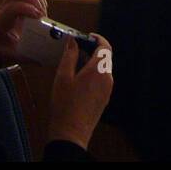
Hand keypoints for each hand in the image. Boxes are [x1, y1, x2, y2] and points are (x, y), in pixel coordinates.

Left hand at [0, 0, 48, 57]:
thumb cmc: (6, 51)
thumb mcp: (15, 56)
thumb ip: (29, 56)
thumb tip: (47, 56)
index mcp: (0, 23)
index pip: (12, 8)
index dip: (27, 9)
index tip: (39, 17)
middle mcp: (3, 10)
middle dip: (32, 0)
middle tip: (43, 14)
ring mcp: (9, 3)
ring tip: (44, 12)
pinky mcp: (17, 1)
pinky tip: (43, 9)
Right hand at [47, 34, 112, 149]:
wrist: (71, 133)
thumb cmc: (65, 106)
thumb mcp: (63, 77)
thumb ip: (69, 56)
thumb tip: (73, 42)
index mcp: (98, 71)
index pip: (105, 47)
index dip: (97, 39)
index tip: (87, 36)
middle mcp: (107, 78)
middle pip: (106, 57)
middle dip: (94, 49)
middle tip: (78, 48)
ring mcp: (108, 89)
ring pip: (104, 68)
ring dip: (94, 61)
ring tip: (76, 63)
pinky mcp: (105, 97)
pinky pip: (103, 79)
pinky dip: (95, 73)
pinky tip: (80, 78)